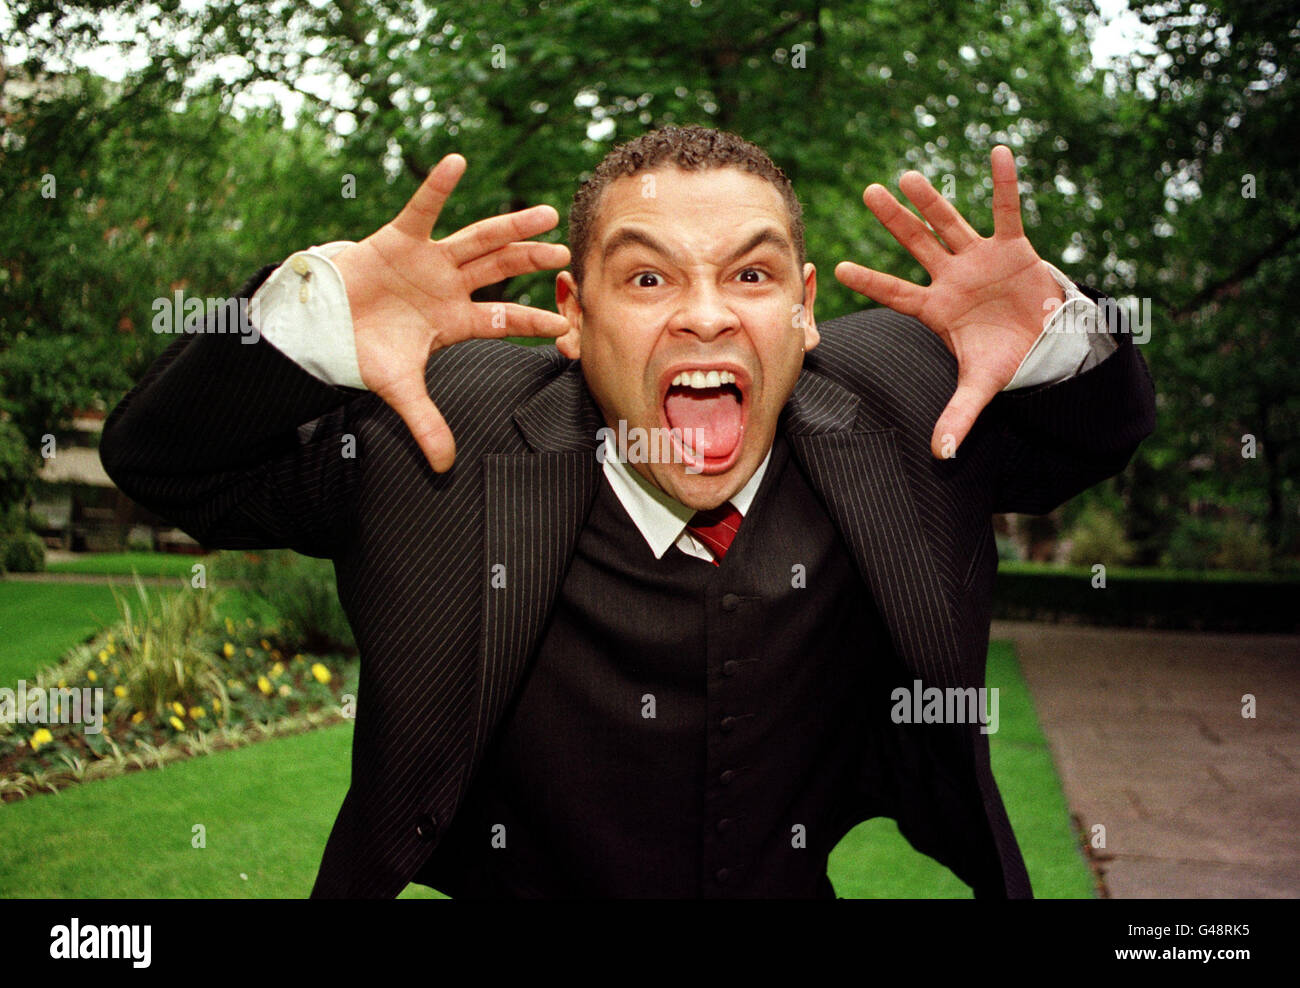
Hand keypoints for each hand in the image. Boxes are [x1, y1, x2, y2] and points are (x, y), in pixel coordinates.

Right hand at [332, 153, 570, 472]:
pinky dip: (437, 186)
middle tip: (566, 252)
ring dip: (510, 227)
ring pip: (476, 239)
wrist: (321, 329)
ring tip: (544, 213)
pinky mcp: (397, 239)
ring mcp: (428, 261)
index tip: (566, 323)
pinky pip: (421, 209)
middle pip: (500, 270)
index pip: (504, 319)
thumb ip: (426, 423)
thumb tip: (444, 466)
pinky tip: (458, 162)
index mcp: (456, 320)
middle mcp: (449, 286)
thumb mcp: (400, 390)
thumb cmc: (362, 353)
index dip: (532, 320)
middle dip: (531, 261)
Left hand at [835, 145, 1063, 458]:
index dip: (870, 282)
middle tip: (868, 192)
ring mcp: (979, 259)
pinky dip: (1004, 184)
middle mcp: (951, 278)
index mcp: (936, 309)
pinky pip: (1007, 211)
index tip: (838, 268)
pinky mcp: (1013, 247)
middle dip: (895, 221)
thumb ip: (957, 417)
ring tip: (909, 174)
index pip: (896, 293)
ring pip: (951, 223)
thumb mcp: (980, 388)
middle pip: (917, 245)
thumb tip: (940, 455)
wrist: (1047, 344)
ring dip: (932, 200)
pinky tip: (999, 153)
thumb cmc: (1006, 359)